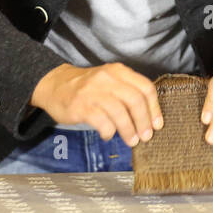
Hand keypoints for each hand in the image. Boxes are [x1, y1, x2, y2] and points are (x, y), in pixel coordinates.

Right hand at [30, 63, 162, 147]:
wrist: (54, 85)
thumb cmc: (87, 87)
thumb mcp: (109, 80)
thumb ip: (127, 91)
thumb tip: (149, 117)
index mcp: (118, 71)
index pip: (145, 87)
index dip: (154, 108)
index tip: (157, 124)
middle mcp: (107, 78)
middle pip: (135, 101)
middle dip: (143, 122)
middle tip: (145, 136)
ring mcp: (93, 91)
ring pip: (120, 113)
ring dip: (128, 130)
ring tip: (130, 140)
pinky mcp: (81, 105)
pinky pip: (102, 122)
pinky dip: (109, 132)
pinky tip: (107, 134)